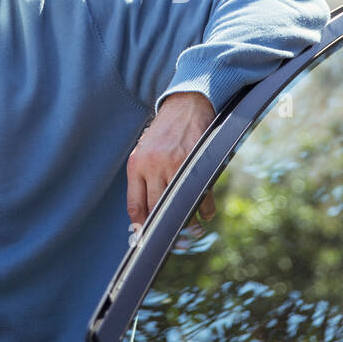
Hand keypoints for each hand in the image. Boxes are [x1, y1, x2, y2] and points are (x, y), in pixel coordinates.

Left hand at [127, 92, 216, 226]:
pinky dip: (206, 207)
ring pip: (179, 203)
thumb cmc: (165, 131)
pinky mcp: (194, 160)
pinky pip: (201, 192)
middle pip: (157, 207)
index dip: (141, 225)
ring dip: (189, 221)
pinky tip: (207, 212)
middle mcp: (152, 165)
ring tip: (193, 228)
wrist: (186, 104)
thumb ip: (143, 177)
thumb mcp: (145, 150)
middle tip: (176, 238)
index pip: (135, 205)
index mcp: (136, 164)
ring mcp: (174, 163)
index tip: (147, 236)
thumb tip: (145, 212)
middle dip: (166, 226)